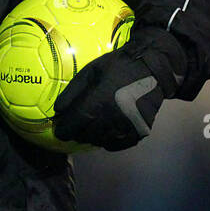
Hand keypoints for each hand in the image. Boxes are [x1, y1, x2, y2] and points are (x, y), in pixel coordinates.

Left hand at [53, 25, 187, 150]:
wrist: (152, 68)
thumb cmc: (117, 66)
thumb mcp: (90, 72)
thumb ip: (72, 92)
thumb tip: (57, 111)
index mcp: (98, 102)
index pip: (73, 126)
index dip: (64, 130)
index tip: (60, 130)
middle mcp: (112, 118)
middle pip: (86, 135)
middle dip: (78, 132)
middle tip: (76, 126)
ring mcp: (127, 126)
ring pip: (101, 141)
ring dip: (93, 136)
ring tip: (91, 127)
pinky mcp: (140, 131)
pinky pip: (119, 144)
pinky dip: (110, 141)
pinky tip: (107, 132)